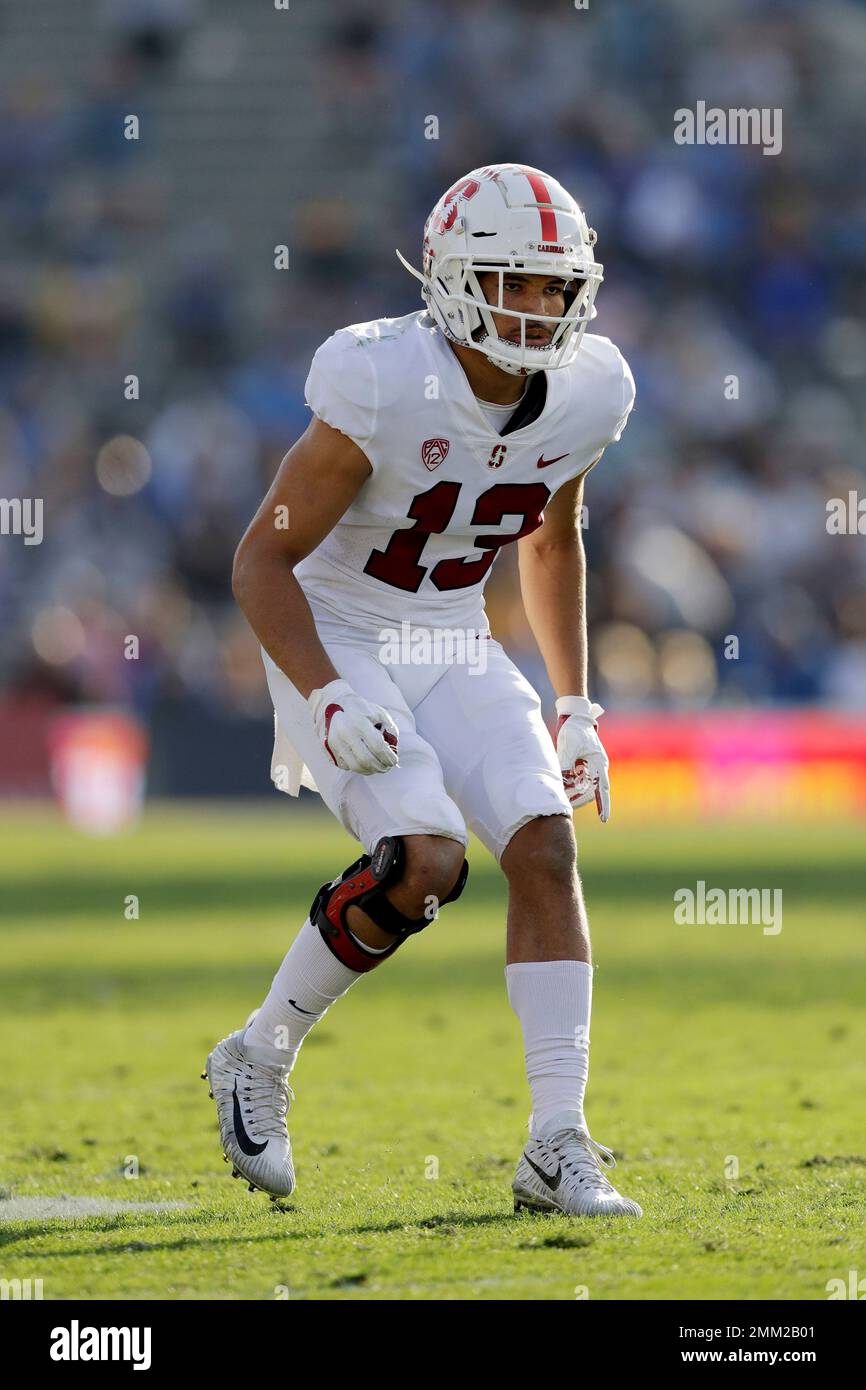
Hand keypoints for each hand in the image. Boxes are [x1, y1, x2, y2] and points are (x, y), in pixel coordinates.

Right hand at [308, 678, 398, 774]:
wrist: (332, 703)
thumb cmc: (361, 709)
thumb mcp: (379, 713)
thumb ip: (390, 731)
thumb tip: (393, 751)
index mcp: (359, 722)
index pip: (377, 746)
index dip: (388, 757)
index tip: (394, 761)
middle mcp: (345, 733)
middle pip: (366, 760)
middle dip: (380, 767)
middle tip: (387, 767)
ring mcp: (335, 742)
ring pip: (355, 766)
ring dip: (370, 771)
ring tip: (377, 768)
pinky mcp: (329, 749)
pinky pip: (346, 765)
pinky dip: (358, 768)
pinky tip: (365, 763)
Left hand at [555, 695, 609, 821]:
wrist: (572, 718)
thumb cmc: (575, 730)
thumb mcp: (569, 746)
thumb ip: (566, 764)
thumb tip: (562, 781)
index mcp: (599, 764)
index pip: (602, 789)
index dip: (603, 805)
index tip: (603, 819)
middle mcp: (595, 768)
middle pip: (588, 792)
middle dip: (577, 799)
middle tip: (565, 804)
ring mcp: (586, 768)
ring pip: (579, 788)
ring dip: (571, 793)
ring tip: (559, 796)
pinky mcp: (577, 766)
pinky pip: (573, 780)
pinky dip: (567, 785)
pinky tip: (559, 787)